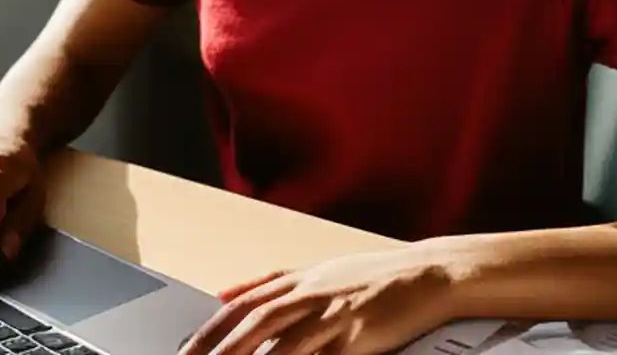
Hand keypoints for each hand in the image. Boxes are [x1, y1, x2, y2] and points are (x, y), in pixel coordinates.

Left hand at [179, 246, 462, 354]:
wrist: (429, 274)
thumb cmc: (376, 277)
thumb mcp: (319, 270)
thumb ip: (271, 282)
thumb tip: (224, 292)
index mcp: (299, 279)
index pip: (245, 303)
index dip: (212, 326)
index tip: (186, 346)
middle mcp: (311, 292)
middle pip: (254, 320)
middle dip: (218, 345)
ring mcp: (333, 313)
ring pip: (282, 339)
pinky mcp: (357, 334)